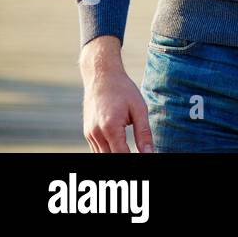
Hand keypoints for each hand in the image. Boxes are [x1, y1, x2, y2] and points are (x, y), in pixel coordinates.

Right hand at [80, 36, 153, 152]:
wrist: (101, 76)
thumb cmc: (123, 90)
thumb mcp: (139, 109)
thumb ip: (144, 133)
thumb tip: (150, 153)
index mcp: (110, 127)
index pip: (122, 155)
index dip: (134, 160)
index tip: (146, 158)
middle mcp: (96, 133)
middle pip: (110, 158)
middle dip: (124, 159)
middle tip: (140, 154)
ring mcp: (89, 134)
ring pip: (102, 156)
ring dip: (115, 157)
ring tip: (130, 152)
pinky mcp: (87, 132)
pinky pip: (97, 150)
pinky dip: (108, 153)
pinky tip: (119, 150)